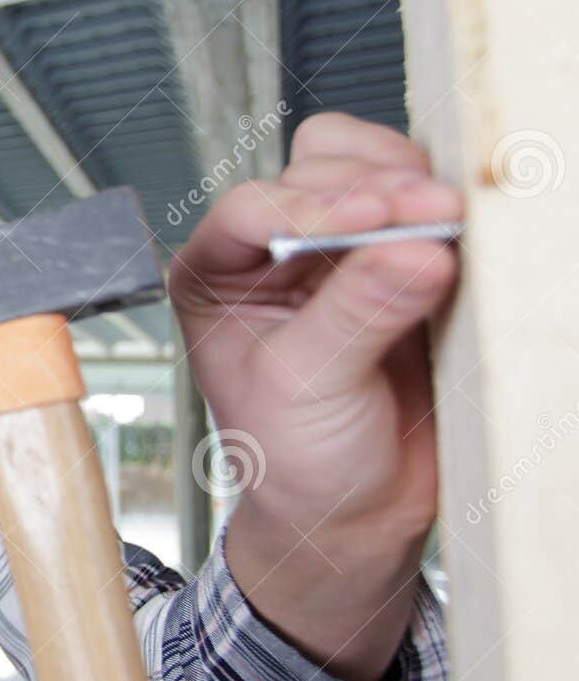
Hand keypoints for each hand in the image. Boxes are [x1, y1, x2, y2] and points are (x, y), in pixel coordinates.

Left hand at [167, 112, 462, 680]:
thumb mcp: (306, 388)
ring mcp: (337, 250)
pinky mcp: (399, 260)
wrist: (354, 510)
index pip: (253, 207)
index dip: (313, 204)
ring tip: (449, 218)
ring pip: (369, 169)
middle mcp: (270, 251)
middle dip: (372, 188)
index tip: (374, 216)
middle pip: (315, 171)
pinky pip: (422, 208)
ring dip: (410, 184)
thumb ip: (354, 315)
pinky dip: (445, 208)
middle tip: (431, 213)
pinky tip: (463, 229)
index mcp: (216, 274)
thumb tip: (412, 250)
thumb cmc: (297, 460)